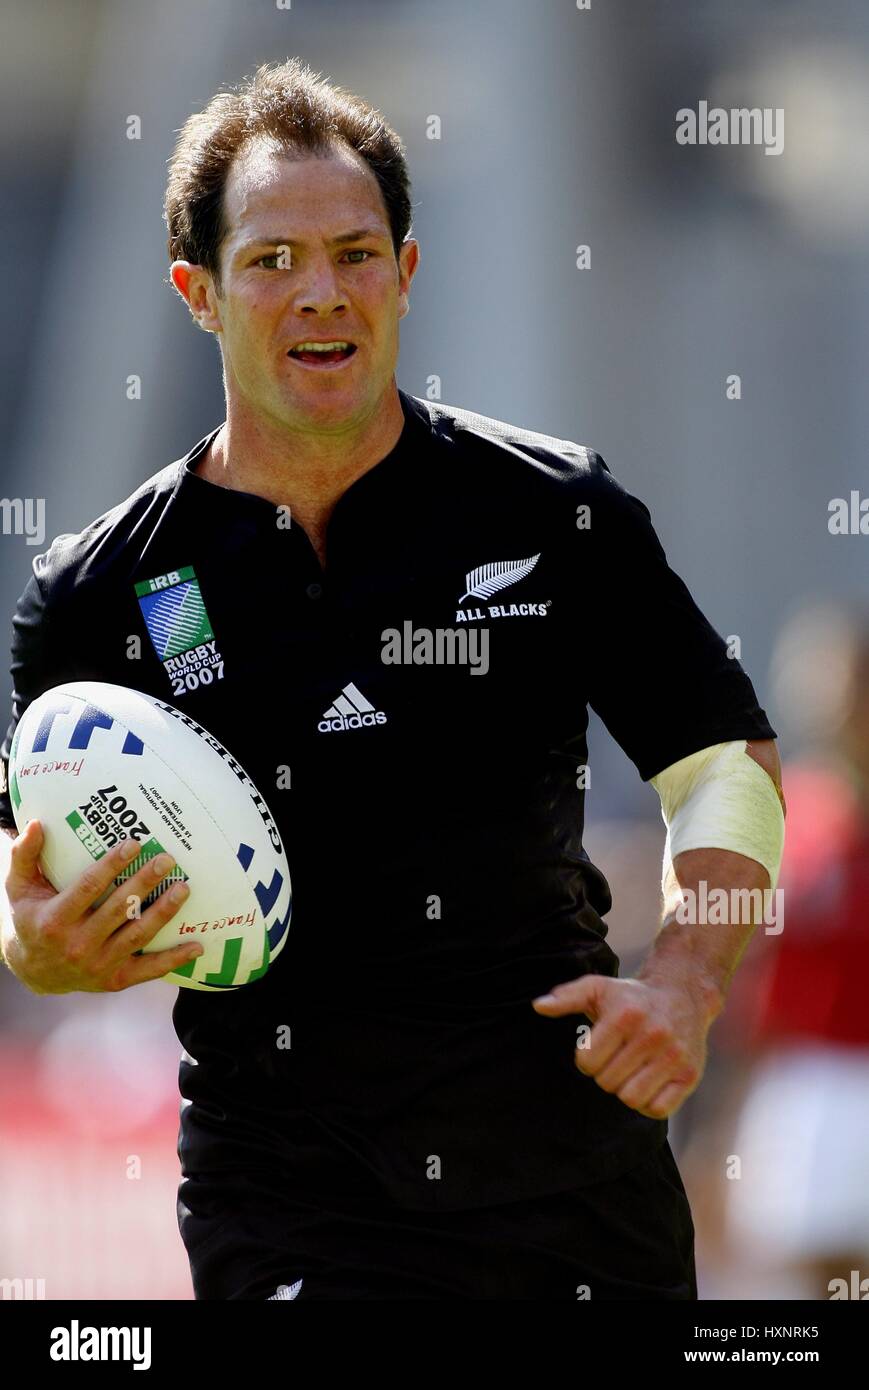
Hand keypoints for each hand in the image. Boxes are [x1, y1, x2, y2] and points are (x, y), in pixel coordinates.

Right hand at [2, 818, 202, 993]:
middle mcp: (77, 945)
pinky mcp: (115, 980)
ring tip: (183, 888)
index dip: (111, 866)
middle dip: (144, 883)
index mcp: (54, 920)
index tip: (134, 843)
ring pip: (137, 936)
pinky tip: (196, 946)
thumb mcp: (20, 888)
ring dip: (163, 912)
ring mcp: (98, 965)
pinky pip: (148, 971)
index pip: (87, 888)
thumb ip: (25, 855)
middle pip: (118, 910)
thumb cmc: (32, 919)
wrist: (35, 971)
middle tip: (166, 860)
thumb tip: (36, 824)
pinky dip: (174, 960)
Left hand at [531, 974, 713, 1118]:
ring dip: (625, 1089)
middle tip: (617, 1057)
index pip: (588, 1063)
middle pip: (607, 1083)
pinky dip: (648, 1103)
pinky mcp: (690, 1075)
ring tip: (631, 1070)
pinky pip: (658, 1110)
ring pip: (631, 1099)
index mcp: (625, 1016)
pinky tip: (648, 1082)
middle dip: (605, 1073)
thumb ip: (566, 997)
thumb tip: (538, 1007)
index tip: (597, 1048)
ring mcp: (674, 1057)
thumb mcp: (597, 988)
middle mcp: (653, 1035)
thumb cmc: (631, 997)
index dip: (586, 1059)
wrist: (682, 994)